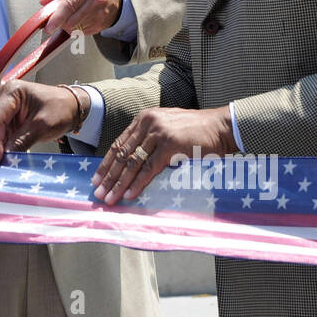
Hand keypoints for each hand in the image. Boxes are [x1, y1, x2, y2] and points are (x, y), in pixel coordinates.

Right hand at [0, 79, 81, 166]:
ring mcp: (1, 105)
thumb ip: (22, 141)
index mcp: (12, 91)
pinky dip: (2, 144)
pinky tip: (8, 153)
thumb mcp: (43, 126)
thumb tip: (5, 156)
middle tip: (0, 163)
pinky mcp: (4, 116)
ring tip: (6, 159)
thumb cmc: (60, 109)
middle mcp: (2, 95)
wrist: (70, 106)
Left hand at [40, 0, 122, 35]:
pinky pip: (84, 32)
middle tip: (56, 17)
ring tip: (71, 13)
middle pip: (72, 20)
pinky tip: (80, 16)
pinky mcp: (103, 23)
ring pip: (77, 28)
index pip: (69, 5)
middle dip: (60, 22)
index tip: (49, 27)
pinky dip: (77, 27)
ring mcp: (102, 13)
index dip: (57, 18)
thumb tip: (44, 1)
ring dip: (68, 25)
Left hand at [93, 105, 236, 204]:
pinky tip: (129, 194)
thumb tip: (131, 163)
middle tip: (98, 193)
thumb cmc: (195, 131)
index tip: (97, 178)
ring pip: (132, 163)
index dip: (106, 163)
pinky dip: (138, 183)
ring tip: (109, 198)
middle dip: (108, 176)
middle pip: (122, 154)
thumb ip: (149, 139)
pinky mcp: (170, 145)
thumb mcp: (166, 127)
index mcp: (143, 118)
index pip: (119, 144)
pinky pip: (149, 168)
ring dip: (119, 183)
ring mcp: (158, 133)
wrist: (220, 127)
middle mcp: (147, 123)